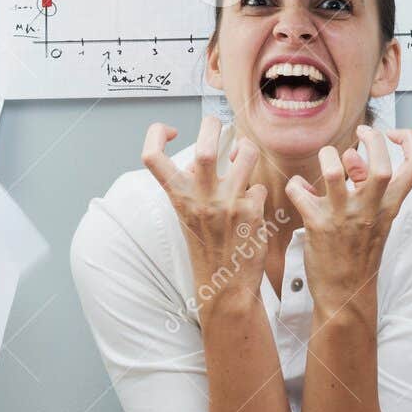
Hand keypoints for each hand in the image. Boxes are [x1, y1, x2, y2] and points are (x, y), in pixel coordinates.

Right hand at [142, 117, 273, 318]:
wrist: (225, 286)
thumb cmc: (206, 247)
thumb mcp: (187, 214)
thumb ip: (191, 185)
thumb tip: (206, 152)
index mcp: (178, 196)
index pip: (151, 156)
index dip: (155, 133)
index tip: (170, 130)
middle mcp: (199, 198)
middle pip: (205, 145)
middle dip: (214, 125)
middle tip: (218, 127)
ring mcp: (227, 204)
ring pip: (246, 153)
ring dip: (247, 151)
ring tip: (244, 159)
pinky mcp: (251, 212)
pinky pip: (260, 185)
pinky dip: (258, 191)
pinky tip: (253, 204)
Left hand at [286, 126, 411, 307]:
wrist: (345, 294)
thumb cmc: (358, 254)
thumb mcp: (374, 218)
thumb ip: (365, 185)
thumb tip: (351, 157)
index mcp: (390, 205)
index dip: (409, 139)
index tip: (391, 133)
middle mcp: (370, 208)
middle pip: (381, 163)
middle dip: (372, 139)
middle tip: (359, 134)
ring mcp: (344, 216)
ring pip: (335, 171)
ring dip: (327, 157)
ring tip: (327, 160)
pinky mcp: (317, 224)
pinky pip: (299, 190)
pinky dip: (295, 185)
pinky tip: (300, 191)